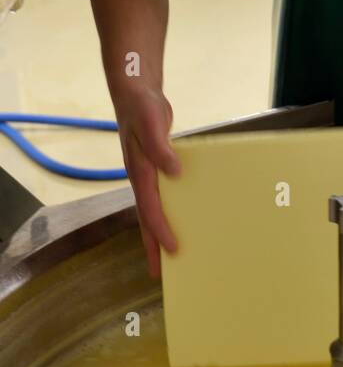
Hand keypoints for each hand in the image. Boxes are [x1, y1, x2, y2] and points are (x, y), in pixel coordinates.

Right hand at [114, 86, 180, 278]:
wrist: (136, 93)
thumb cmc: (142, 107)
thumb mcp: (150, 122)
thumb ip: (159, 146)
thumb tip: (173, 171)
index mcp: (140, 172)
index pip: (150, 209)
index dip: (160, 231)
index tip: (172, 251)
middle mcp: (142, 178)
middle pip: (147, 218)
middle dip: (153, 245)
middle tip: (160, 273)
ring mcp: (148, 174)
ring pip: (153, 210)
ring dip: (159, 232)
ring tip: (170, 255)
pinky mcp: (156, 168)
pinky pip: (162, 196)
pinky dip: (168, 211)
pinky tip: (182, 218)